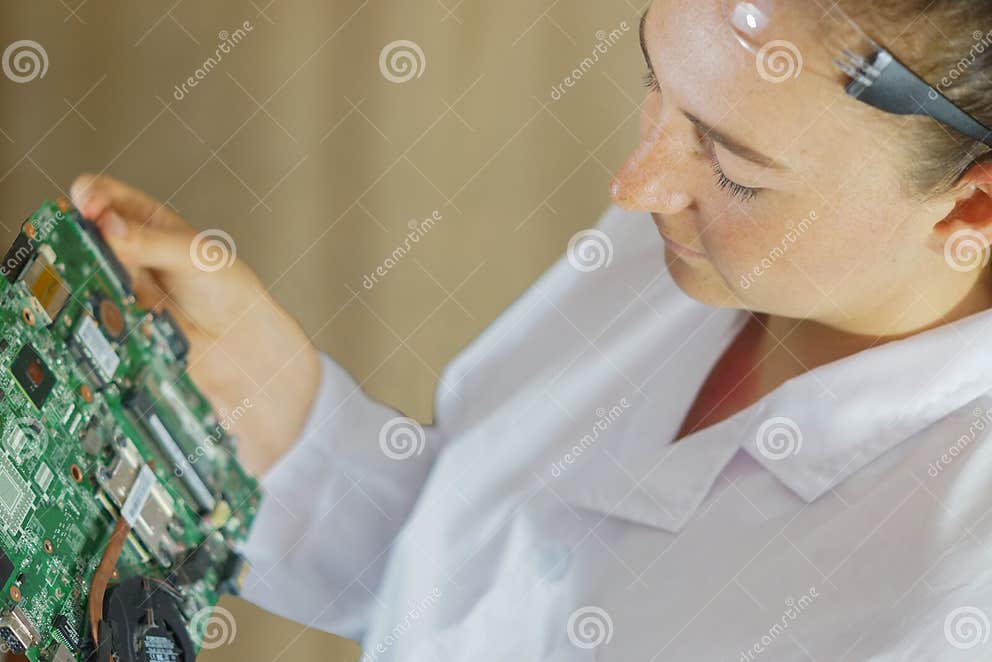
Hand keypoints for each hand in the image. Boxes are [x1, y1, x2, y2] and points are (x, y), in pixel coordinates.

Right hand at [70, 174, 320, 473]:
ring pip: (81, 272)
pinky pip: (90, 310)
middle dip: (80, 237)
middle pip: (82, 233)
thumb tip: (110, 229)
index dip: (91, 195)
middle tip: (92, 246)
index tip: (90, 206)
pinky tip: (112, 311)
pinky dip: (93, 308)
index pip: (104, 195)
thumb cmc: (228, 290)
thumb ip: (151, 242)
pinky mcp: (115, 319)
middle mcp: (125, 251)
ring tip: (110, 282)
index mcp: (144, 221)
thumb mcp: (195, 255)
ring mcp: (116, 285)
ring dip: (85, 274)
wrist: (241, 344)